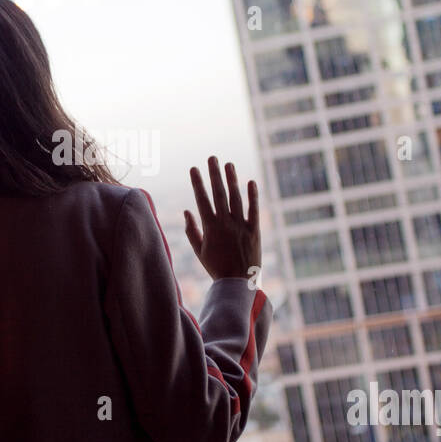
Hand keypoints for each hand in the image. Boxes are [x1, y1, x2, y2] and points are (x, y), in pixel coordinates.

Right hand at [184, 156, 260, 282]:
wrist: (238, 283)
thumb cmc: (216, 268)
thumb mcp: (199, 251)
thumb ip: (192, 230)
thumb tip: (186, 211)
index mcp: (210, 227)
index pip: (201, 199)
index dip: (197, 182)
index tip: (193, 168)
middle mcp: (225, 223)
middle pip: (219, 193)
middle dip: (214, 174)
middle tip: (212, 158)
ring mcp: (240, 226)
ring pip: (236, 198)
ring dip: (232, 179)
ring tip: (228, 164)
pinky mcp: (254, 231)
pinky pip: (254, 210)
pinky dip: (253, 196)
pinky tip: (251, 182)